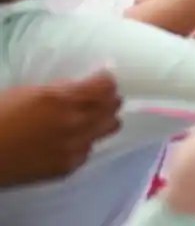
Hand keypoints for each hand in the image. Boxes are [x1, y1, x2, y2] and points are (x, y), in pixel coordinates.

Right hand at [0, 71, 121, 185]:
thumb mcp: (27, 92)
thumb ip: (59, 89)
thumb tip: (80, 87)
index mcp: (63, 99)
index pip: (107, 85)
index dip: (106, 80)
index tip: (102, 79)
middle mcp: (75, 122)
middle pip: (114, 106)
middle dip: (108, 99)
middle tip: (98, 98)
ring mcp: (74, 147)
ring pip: (109, 128)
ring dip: (102, 120)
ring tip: (87, 119)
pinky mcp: (68, 167)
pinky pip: (89, 150)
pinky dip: (84, 142)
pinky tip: (68, 141)